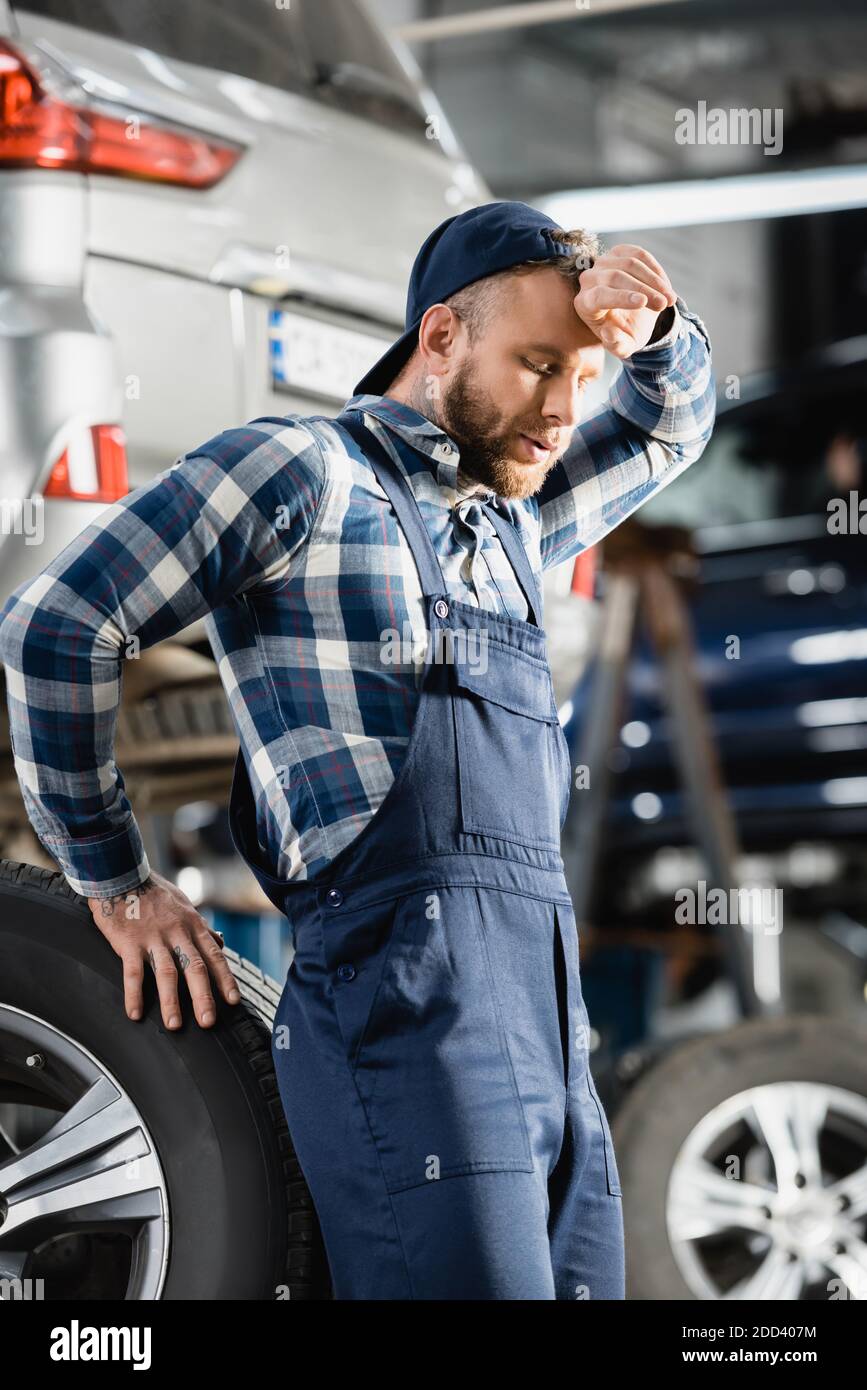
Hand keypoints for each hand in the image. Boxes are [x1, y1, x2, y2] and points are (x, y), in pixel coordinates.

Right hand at [87, 869, 240, 1029]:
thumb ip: (201, 927)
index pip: (213, 956)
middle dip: (203, 997)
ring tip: (174, 1025)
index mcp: (192, 925)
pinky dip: (134, 994)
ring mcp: (152, 938)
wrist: (122, 874)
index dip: (225, 978)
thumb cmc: (154, 893)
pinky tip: (135, 1014)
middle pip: (193, 968)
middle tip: (208, 1021)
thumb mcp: (184, 905)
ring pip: (166, 973)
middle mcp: (176, 932)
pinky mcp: (128, 942)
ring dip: (171, 1001)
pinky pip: (132, 972)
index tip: (233, 1001)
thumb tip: (220, 943)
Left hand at [573, 244, 676, 357]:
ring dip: (654, 281)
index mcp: (584, 304)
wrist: (633, 317)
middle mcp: (588, 280)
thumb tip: (608, 334)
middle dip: (643, 290)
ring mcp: (603, 262)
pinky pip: (640, 254)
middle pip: (615, 277)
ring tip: (669, 300)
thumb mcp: (623, 346)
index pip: (599, 296)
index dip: (621, 297)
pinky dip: (655, 270)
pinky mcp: (619, 252)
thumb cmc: (625, 333)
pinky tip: (664, 287)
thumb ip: (616, 345)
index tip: (643, 302)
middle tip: (663, 305)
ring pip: (630, 264)